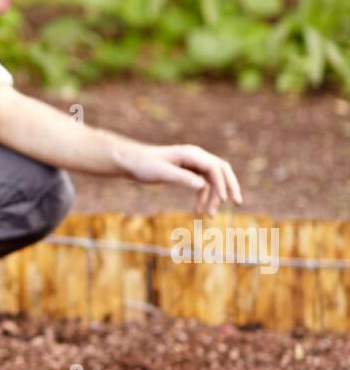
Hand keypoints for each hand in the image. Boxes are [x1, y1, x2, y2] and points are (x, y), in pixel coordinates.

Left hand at [124, 143, 241, 215]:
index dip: (222, 184)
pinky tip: (197, 212)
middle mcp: (195, 157)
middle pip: (221, 170)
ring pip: (212, 180)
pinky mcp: (187, 172)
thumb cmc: (144, 165)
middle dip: (230, 187)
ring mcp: (193, 164)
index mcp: (191, 154)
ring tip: (211, 215)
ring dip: (214, 197)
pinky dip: (202, 197)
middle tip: (238, 203)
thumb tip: (202, 186)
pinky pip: (201, 185)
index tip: (224, 200)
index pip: (215, 168)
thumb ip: (182, 178)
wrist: (131, 161)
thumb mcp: (162, 173)